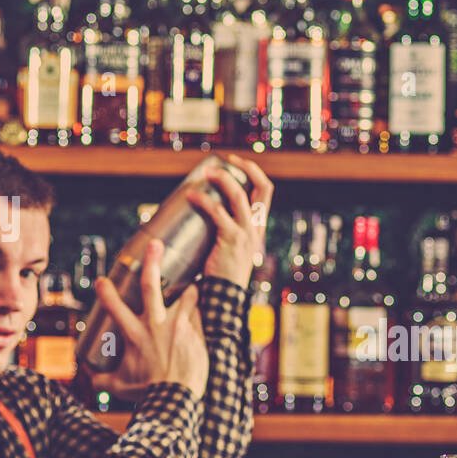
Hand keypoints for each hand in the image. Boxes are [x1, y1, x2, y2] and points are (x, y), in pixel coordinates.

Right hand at [86, 239, 209, 399]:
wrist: (176, 399)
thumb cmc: (147, 392)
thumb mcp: (118, 385)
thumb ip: (102, 379)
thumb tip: (89, 378)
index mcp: (134, 333)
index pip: (114, 305)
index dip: (105, 291)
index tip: (102, 281)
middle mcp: (155, 324)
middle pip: (152, 285)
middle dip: (152, 261)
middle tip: (155, 244)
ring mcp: (178, 326)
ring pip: (185, 295)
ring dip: (189, 287)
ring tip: (192, 281)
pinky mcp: (195, 332)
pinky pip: (198, 314)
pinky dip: (198, 310)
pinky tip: (201, 308)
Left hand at [198, 153, 274, 288]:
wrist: (224, 296)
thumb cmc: (221, 273)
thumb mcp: (231, 247)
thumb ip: (224, 229)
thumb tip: (202, 209)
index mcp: (258, 226)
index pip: (265, 190)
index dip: (252, 171)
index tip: (234, 162)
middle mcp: (256, 227)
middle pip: (261, 186)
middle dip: (243, 168)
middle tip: (221, 161)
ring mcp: (246, 233)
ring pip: (238, 195)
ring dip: (221, 179)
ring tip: (205, 172)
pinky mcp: (231, 239)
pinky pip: (218, 212)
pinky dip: (203, 200)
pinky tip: (191, 195)